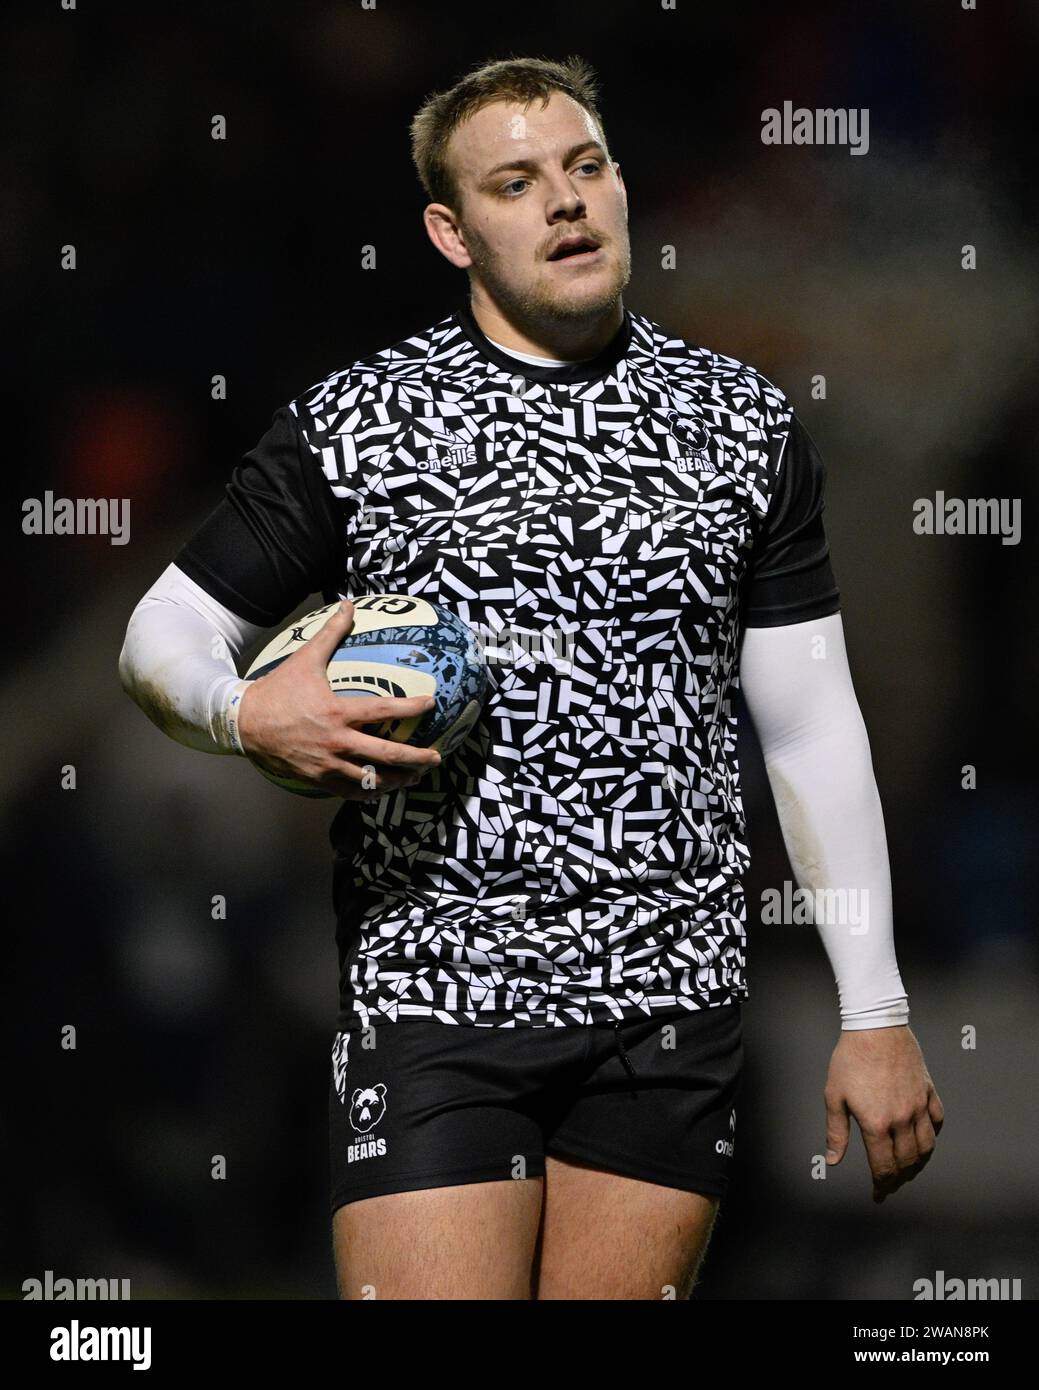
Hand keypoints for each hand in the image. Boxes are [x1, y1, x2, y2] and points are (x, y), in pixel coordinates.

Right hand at [236, 599, 441, 798]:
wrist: (244, 723)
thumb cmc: (277, 689)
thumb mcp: (305, 658)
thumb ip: (331, 632)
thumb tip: (348, 604)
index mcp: (337, 712)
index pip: (383, 711)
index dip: (411, 708)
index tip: (431, 704)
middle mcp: (336, 742)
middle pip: (386, 755)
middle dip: (416, 758)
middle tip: (436, 757)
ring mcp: (327, 764)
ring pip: (371, 779)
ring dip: (398, 779)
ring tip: (415, 776)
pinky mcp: (318, 780)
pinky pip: (350, 792)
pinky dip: (370, 791)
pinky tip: (383, 788)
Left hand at [823, 1025, 943, 1202]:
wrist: (875, 1027)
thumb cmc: (850, 1059)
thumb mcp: (834, 1095)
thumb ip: (836, 1131)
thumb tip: (833, 1160)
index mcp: (876, 1124)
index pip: (884, 1167)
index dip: (881, 1185)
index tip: (878, 1194)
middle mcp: (902, 1119)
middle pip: (907, 1162)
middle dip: (899, 1179)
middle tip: (891, 1184)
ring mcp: (918, 1106)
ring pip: (926, 1147)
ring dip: (918, 1163)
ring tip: (908, 1168)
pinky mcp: (928, 1091)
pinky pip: (937, 1121)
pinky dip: (932, 1135)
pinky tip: (923, 1138)